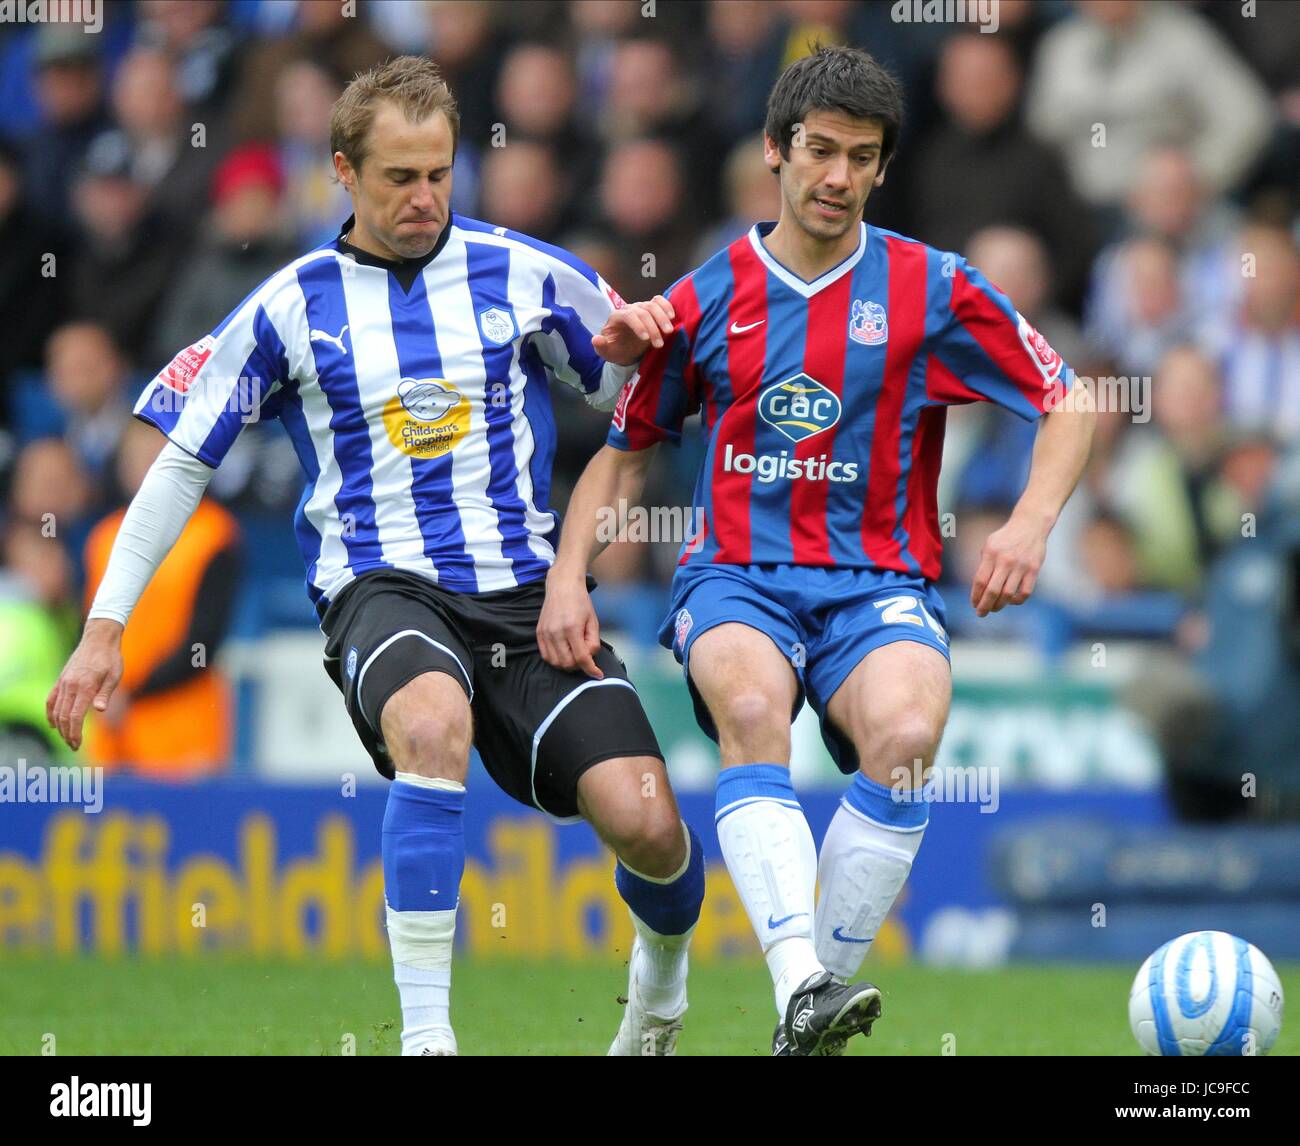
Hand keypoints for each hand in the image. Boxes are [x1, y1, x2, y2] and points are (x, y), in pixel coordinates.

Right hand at [46, 619, 124, 749]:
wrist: (98, 640)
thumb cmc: (110, 659)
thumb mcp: (114, 676)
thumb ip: (105, 694)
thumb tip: (100, 710)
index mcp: (85, 686)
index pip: (75, 716)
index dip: (75, 732)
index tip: (77, 744)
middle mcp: (71, 685)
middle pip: (64, 716)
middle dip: (67, 734)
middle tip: (74, 746)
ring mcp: (63, 682)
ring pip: (56, 710)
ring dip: (60, 726)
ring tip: (67, 738)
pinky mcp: (61, 680)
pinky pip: (51, 699)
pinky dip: (51, 713)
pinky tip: (53, 723)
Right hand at [537, 571, 603, 678]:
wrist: (562, 586)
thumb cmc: (581, 602)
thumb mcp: (593, 621)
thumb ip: (593, 642)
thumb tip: (590, 659)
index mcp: (572, 628)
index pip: (582, 658)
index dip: (591, 670)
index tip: (598, 675)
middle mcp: (556, 632)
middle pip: (567, 663)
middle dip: (579, 666)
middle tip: (586, 658)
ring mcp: (545, 633)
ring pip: (555, 663)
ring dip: (567, 665)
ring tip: (575, 655)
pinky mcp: (539, 633)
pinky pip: (546, 656)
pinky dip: (556, 660)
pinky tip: (564, 653)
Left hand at [591, 295, 674, 365]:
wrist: (625, 348)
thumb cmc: (616, 349)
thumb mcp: (606, 352)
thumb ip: (601, 346)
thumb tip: (597, 340)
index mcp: (616, 317)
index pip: (628, 315)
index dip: (638, 325)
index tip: (646, 339)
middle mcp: (629, 309)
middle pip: (643, 311)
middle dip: (652, 327)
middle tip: (659, 344)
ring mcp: (641, 307)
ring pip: (653, 305)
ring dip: (662, 318)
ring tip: (668, 332)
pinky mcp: (651, 309)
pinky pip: (659, 301)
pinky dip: (667, 306)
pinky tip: (672, 317)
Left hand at [970, 512, 1049, 617]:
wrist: (1030, 525)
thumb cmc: (1006, 537)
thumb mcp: (989, 545)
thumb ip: (984, 564)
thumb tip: (979, 588)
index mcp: (991, 554)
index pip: (980, 581)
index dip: (975, 596)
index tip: (973, 604)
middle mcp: (1005, 561)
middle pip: (992, 590)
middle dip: (984, 605)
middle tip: (980, 613)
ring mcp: (1021, 566)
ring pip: (1008, 594)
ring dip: (999, 605)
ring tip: (994, 608)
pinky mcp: (1034, 570)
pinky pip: (1025, 592)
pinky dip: (1017, 600)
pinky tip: (1011, 601)